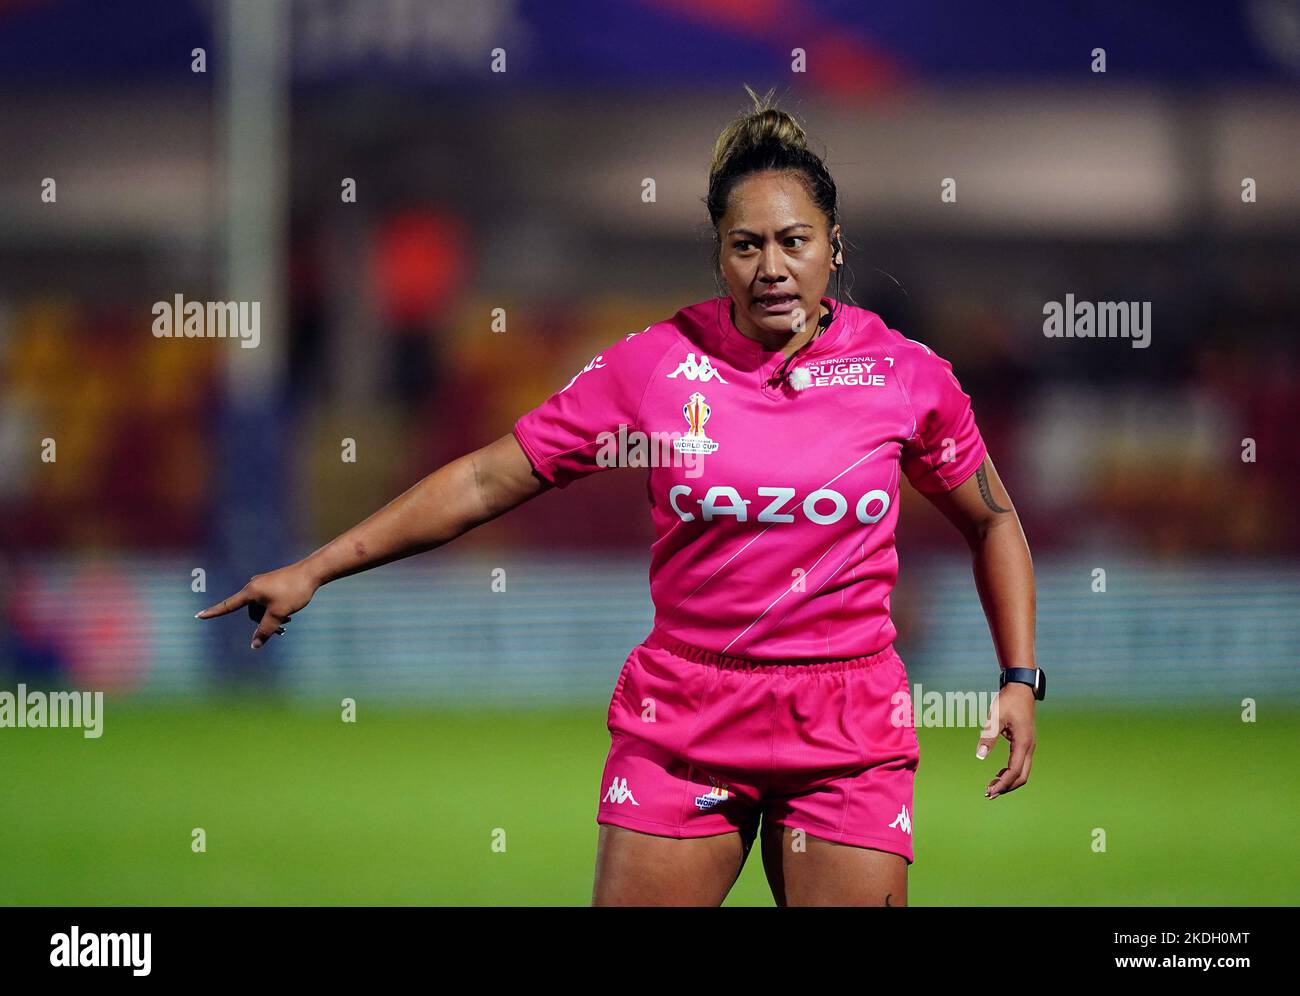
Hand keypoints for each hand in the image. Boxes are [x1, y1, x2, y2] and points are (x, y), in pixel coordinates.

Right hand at [195, 562, 319, 648]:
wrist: (311, 572)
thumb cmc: (294, 591)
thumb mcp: (279, 614)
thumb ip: (265, 630)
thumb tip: (254, 645)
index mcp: (251, 591)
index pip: (228, 605)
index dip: (214, 612)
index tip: (198, 616)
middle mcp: (254, 586)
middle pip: (251, 612)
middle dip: (263, 623)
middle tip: (282, 630)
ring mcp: (263, 584)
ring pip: (261, 608)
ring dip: (272, 617)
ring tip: (288, 622)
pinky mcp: (272, 584)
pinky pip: (268, 602)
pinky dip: (275, 610)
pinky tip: (289, 613)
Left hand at [976, 682, 1035, 798]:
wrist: (1021, 689)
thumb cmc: (1008, 702)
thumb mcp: (995, 718)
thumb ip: (988, 736)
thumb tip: (980, 755)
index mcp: (1023, 743)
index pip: (1014, 771)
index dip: (1002, 784)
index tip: (989, 791)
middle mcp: (1029, 747)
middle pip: (1022, 777)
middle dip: (1006, 787)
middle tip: (989, 793)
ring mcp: (1029, 746)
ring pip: (1023, 772)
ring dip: (1009, 781)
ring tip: (992, 786)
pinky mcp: (1026, 743)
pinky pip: (1021, 764)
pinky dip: (1011, 772)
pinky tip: (999, 773)